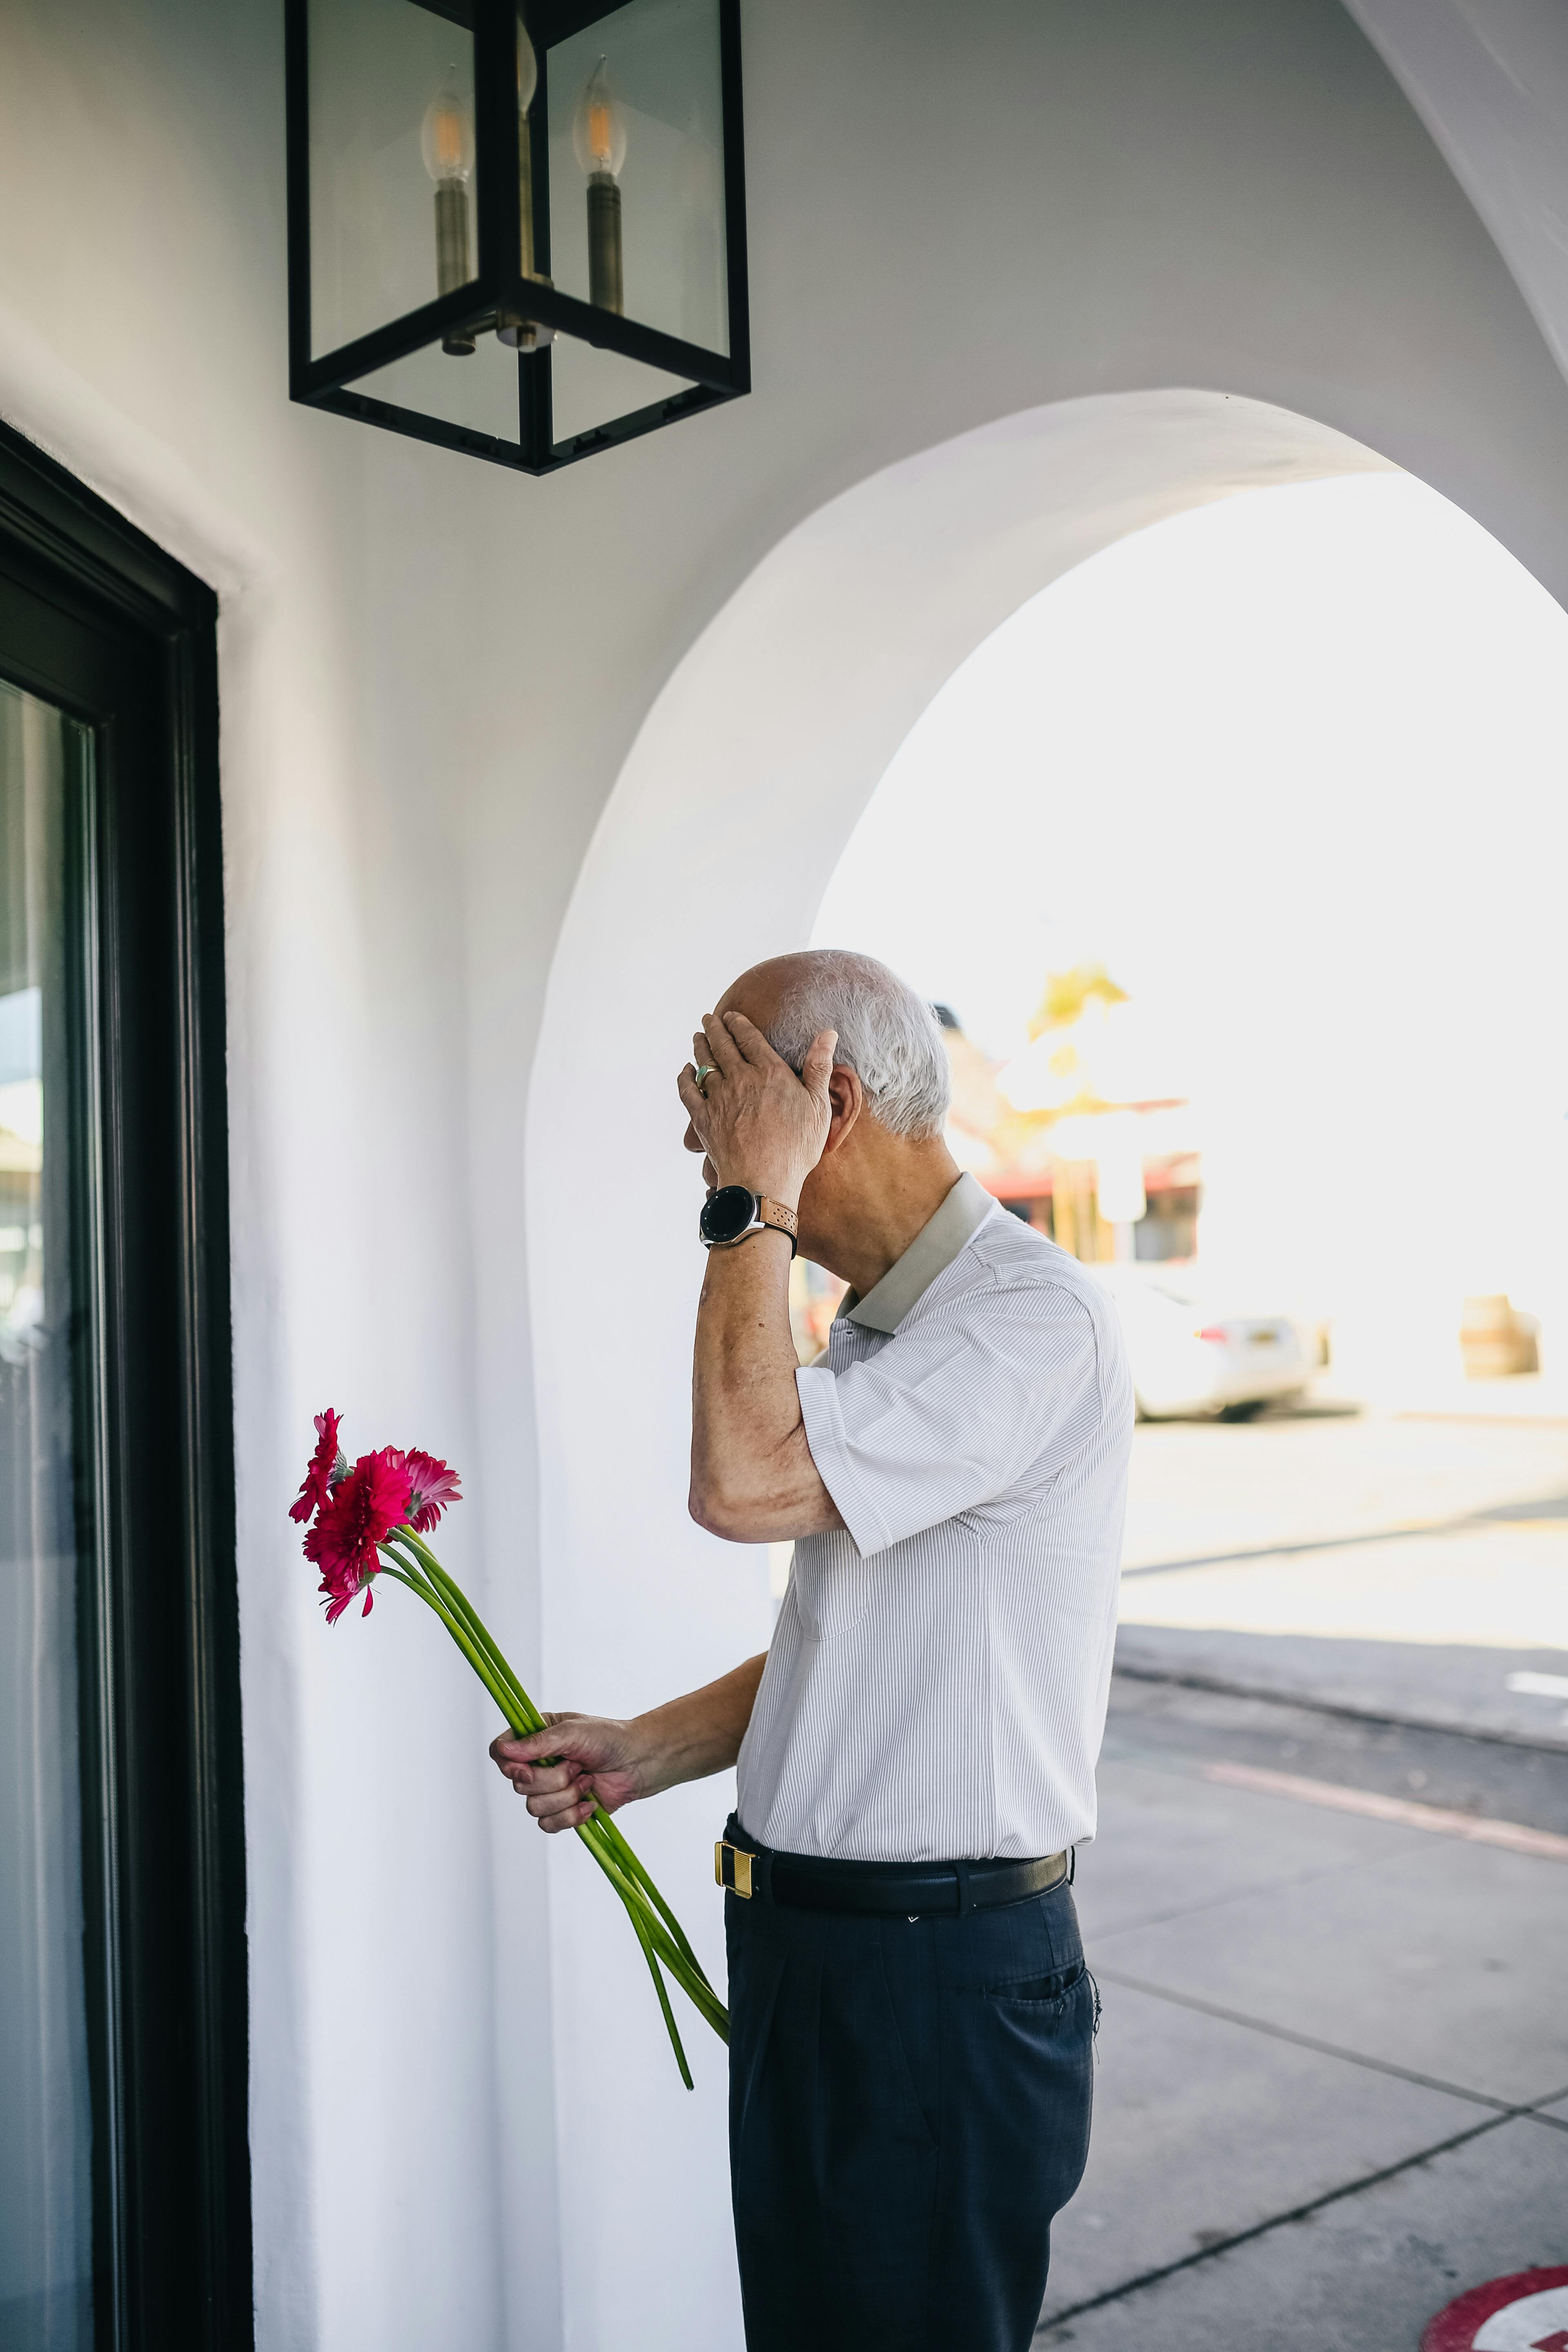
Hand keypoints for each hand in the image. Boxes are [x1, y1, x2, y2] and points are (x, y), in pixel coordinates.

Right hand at [489, 1712, 647, 1831]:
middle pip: (519, 1784)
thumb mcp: (572, 1732)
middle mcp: (538, 1764)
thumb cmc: (609, 1739)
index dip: (508, 1764)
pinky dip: (572, 1816)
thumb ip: (537, 1743)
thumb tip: (503, 1749)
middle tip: (577, 1765)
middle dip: (553, 1779)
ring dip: (566, 1796)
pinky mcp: (563, 1811)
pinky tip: (590, 1803)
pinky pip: (549, 1825)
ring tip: (588, 1780)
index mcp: (536, 1739)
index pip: (500, 1753)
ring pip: (534, 1807)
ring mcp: (550, 1790)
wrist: (638, 1763)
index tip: (525, 1767)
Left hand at [677, 1010, 836, 1206]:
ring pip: (705, 1064)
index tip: (731, 1015)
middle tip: (708, 1018)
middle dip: (714, 1029)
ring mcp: (718, 1099)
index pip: (749, 1038)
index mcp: (769, 1072)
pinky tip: (686, 1071)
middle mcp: (740, 1079)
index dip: (738, 1023)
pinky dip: (685, 1078)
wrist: (763, 1182)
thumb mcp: (818, 1106)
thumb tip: (828, 1033)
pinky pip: (688, 1092)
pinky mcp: (703, 1120)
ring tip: (697, 1036)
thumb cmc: (797, 1148)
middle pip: (722, 1046)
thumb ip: (819, 1067)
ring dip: (699, 1047)